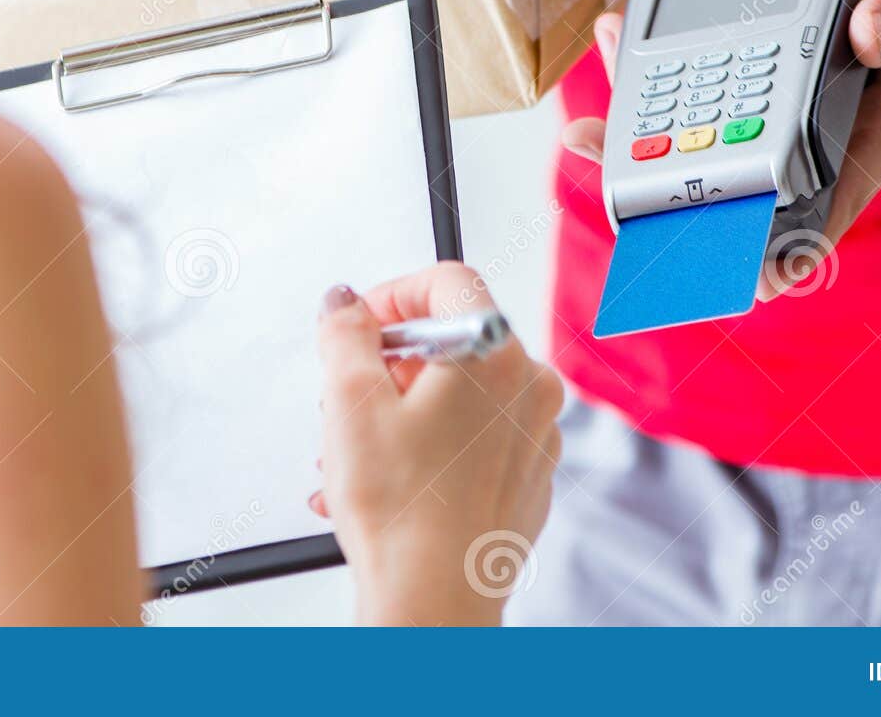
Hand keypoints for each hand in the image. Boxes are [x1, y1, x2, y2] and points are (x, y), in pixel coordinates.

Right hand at [314, 264, 563, 625]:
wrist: (436, 600)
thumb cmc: (404, 512)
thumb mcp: (349, 400)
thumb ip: (345, 332)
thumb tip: (346, 304)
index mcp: (496, 353)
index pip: (447, 279)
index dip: (393, 294)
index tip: (362, 324)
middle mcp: (530, 388)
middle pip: (455, 339)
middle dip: (392, 363)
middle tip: (350, 397)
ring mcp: (535, 435)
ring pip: (462, 392)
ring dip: (404, 409)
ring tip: (355, 454)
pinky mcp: (528, 476)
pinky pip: (476, 436)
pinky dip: (432, 443)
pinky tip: (388, 478)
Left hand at [562, 0, 880, 295]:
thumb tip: (863, 33)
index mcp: (862, 141)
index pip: (805, 217)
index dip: (755, 256)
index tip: (708, 282)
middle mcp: (814, 136)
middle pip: (724, 178)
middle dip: (654, 181)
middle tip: (584, 149)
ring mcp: (790, 109)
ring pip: (704, 131)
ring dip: (642, 116)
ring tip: (588, 97)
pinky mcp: (777, 73)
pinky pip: (710, 81)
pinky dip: (667, 64)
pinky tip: (628, 34)